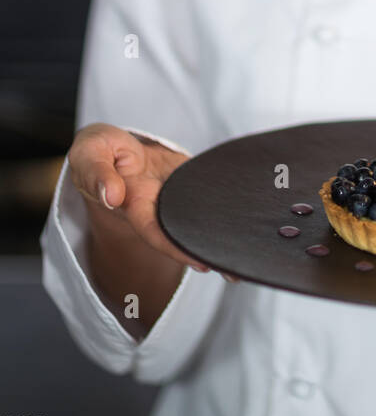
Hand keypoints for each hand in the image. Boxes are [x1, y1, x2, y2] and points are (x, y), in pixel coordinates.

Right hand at [68, 123, 237, 280]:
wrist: (111, 145)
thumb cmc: (98, 152)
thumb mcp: (89, 154)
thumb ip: (97, 173)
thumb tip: (111, 195)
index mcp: (133, 204)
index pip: (155, 232)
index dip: (175, 248)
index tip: (200, 263)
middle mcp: (157, 207)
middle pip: (182, 235)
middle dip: (206, 253)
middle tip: (235, 271)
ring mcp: (175, 195)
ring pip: (198, 221)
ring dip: (219, 240)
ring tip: (246, 261)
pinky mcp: (189, 180)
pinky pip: (207, 197)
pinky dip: (225, 213)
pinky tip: (245, 225)